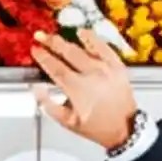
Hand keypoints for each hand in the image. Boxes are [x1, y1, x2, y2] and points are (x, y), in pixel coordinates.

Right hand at [30, 29, 135, 150]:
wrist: (125, 128)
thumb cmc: (97, 126)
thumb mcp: (68, 122)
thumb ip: (49, 105)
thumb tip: (37, 89)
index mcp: (78, 89)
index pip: (55, 68)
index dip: (43, 57)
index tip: (35, 50)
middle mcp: (92, 75)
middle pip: (67, 53)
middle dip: (51, 43)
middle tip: (40, 36)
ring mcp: (106, 68)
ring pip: (83, 48)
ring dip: (67, 40)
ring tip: (56, 34)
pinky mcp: (117, 65)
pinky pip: (103, 46)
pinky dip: (92, 38)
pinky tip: (82, 32)